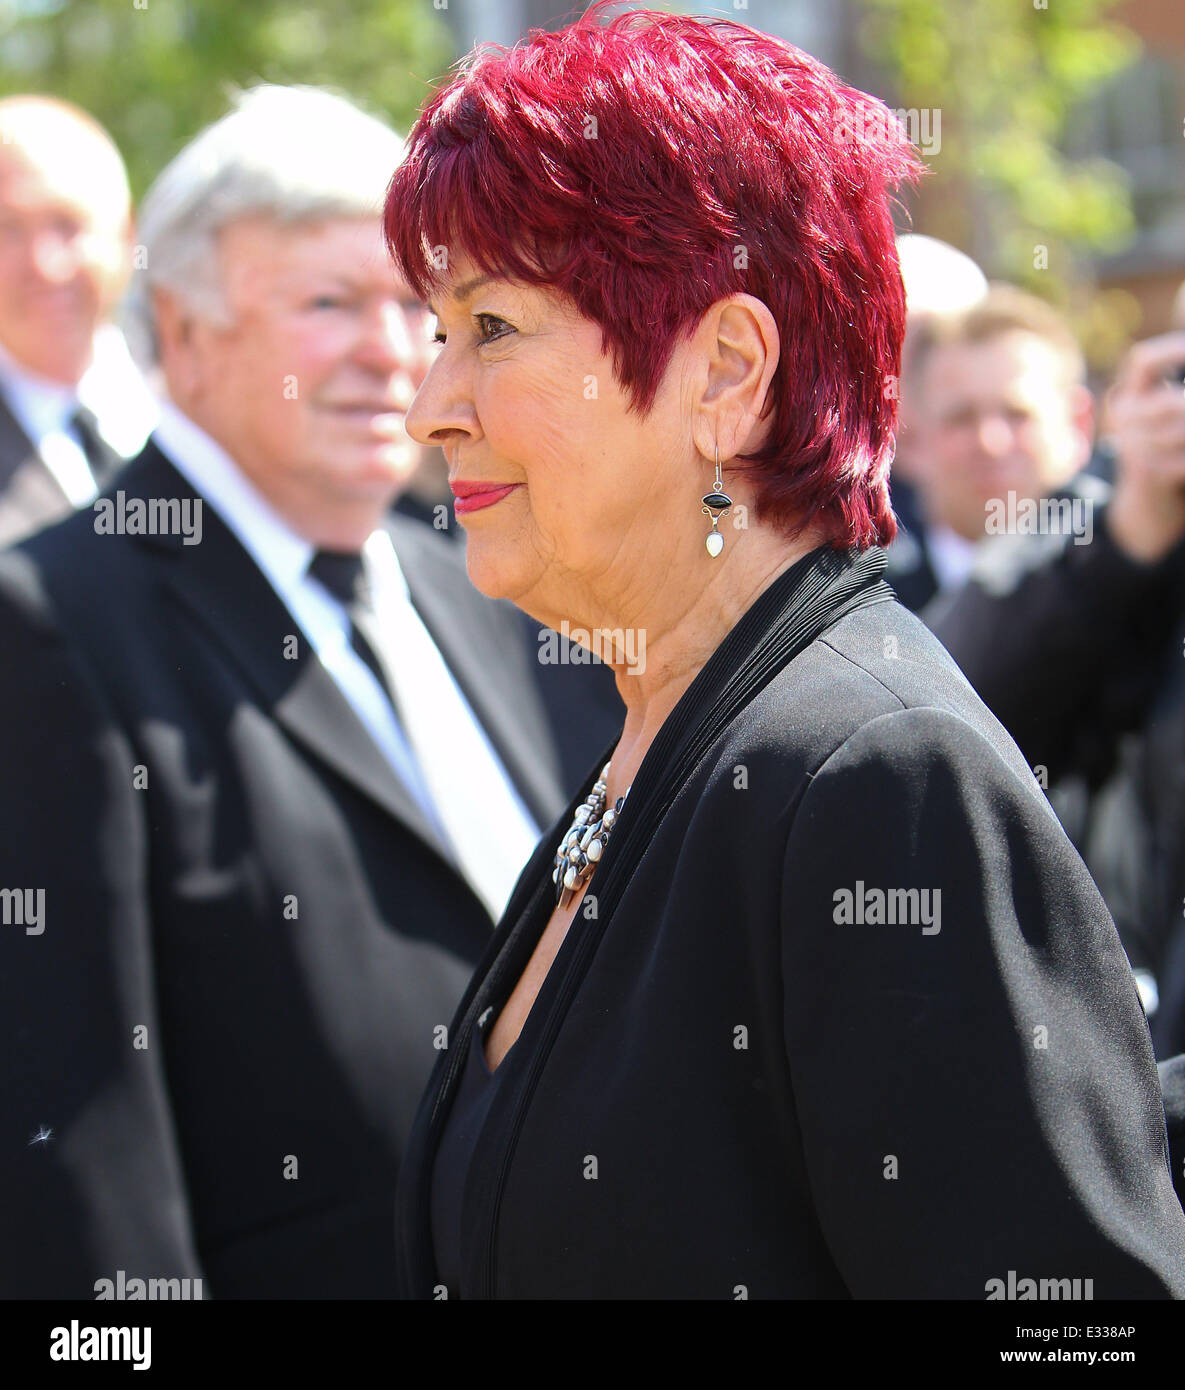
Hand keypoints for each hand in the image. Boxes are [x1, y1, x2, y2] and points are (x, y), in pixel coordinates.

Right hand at [1104, 331, 1184, 561]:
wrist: (1147, 499)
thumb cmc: (1168, 444)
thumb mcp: (1166, 413)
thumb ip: (1177, 388)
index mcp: (1128, 394)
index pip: (1142, 361)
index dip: (1172, 350)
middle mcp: (1123, 418)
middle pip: (1173, 402)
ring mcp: (1131, 447)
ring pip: (1183, 431)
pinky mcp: (1146, 472)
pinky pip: (1184, 459)